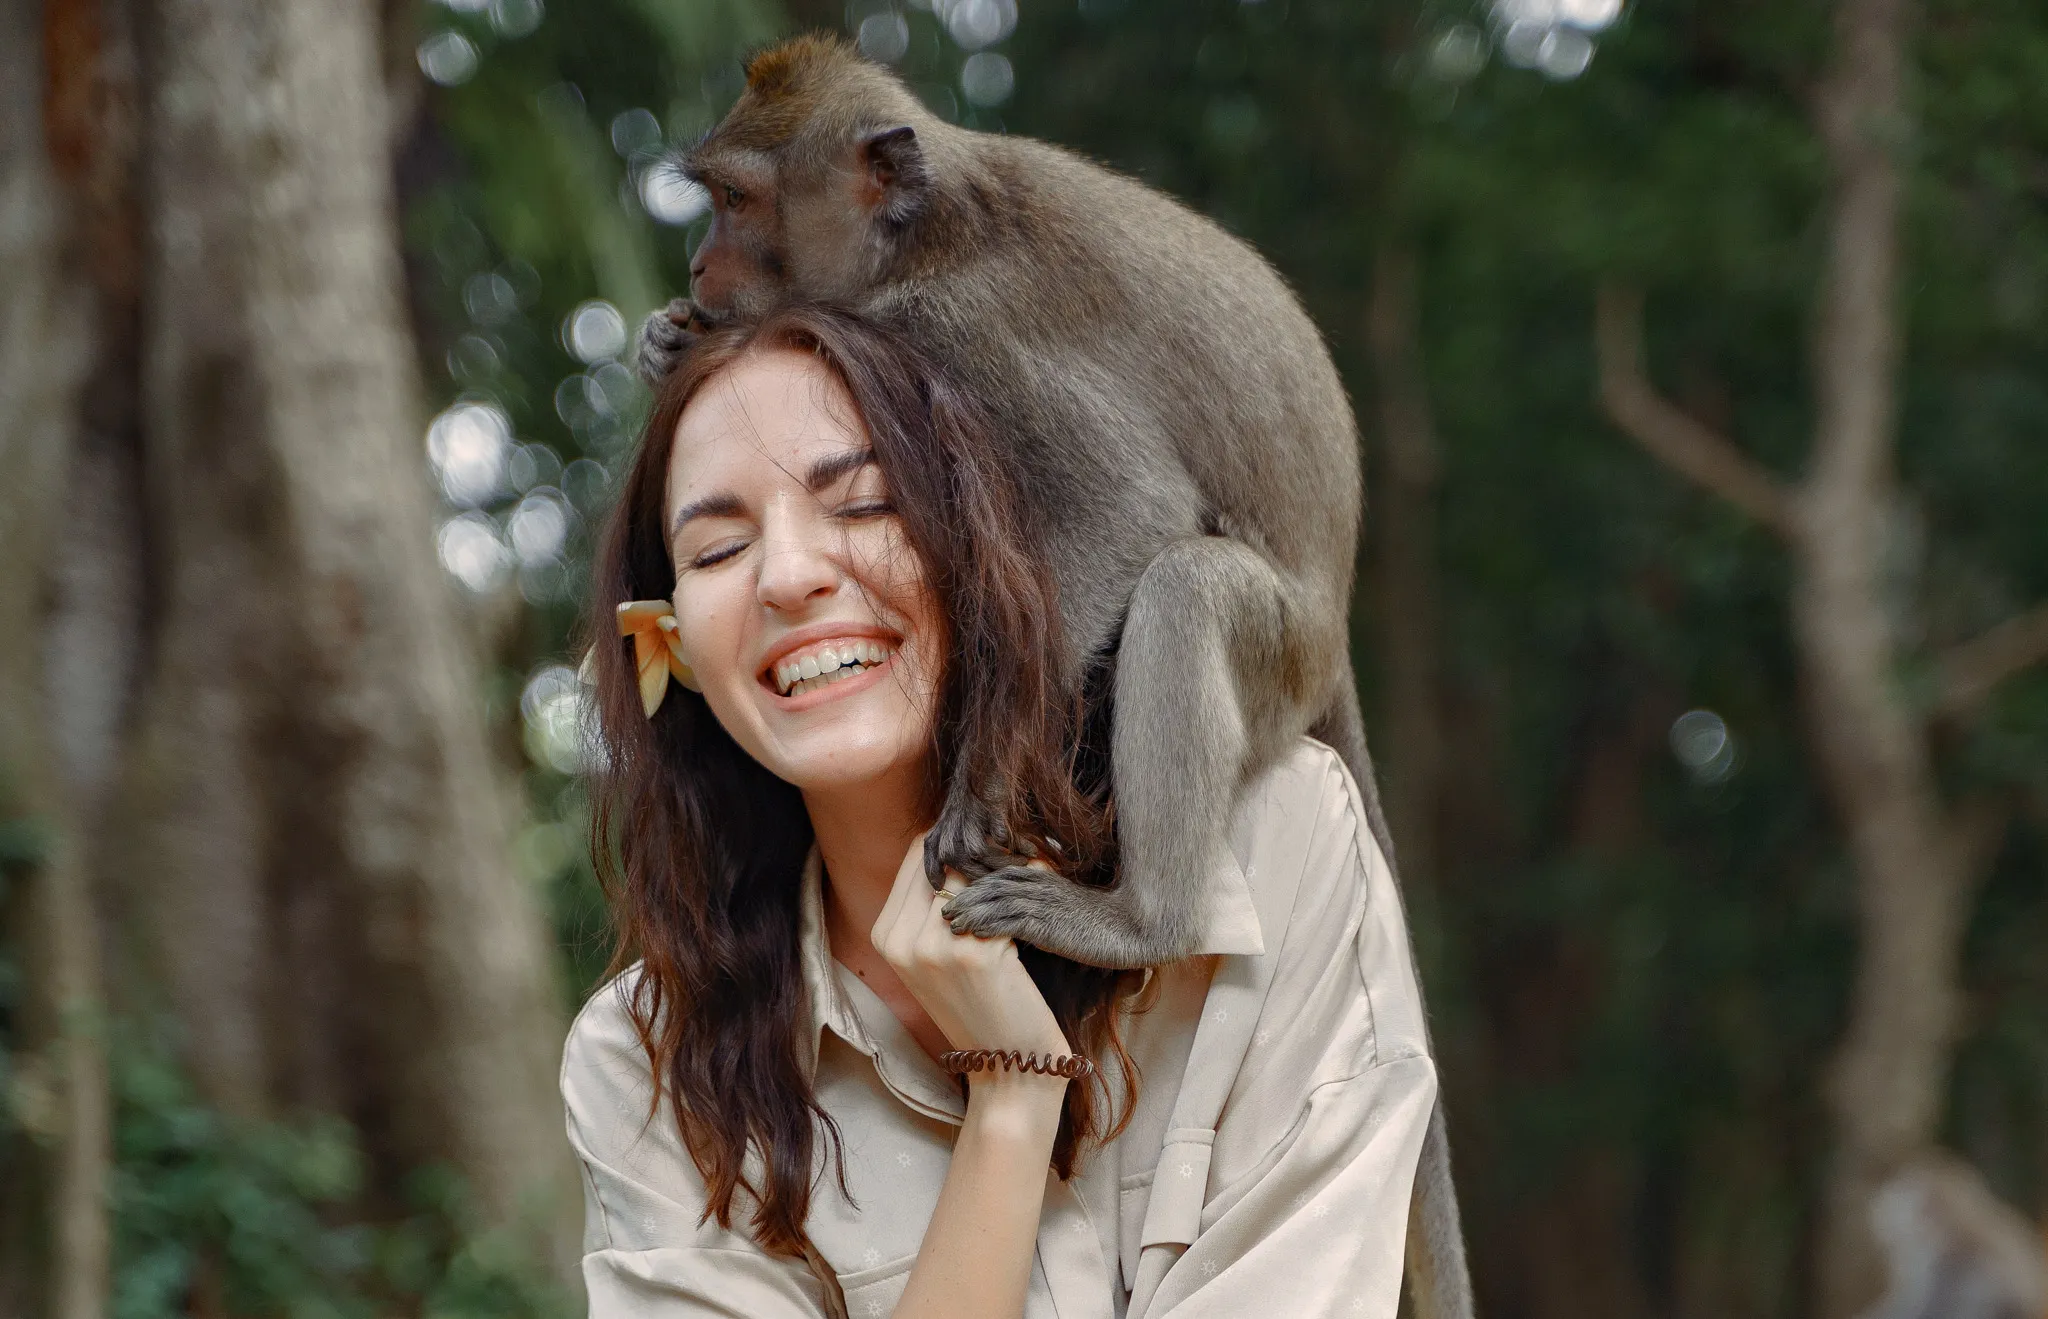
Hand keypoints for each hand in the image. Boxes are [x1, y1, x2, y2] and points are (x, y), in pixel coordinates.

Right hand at [872, 833, 1070, 1073]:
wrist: (1008, 1068)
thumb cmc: (981, 1007)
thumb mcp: (937, 959)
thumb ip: (931, 910)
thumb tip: (950, 844)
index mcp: (884, 937)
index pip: (918, 857)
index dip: (955, 840)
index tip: (991, 837)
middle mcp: (900, 941)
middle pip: (943, 858)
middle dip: (981, 844)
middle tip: (1019, 841)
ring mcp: (934, 948)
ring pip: (972, 872)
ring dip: (1007, 860)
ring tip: (1035, 858)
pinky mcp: (975, 954)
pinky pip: (1001, 897)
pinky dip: (1029, 883)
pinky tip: (1047, 880)